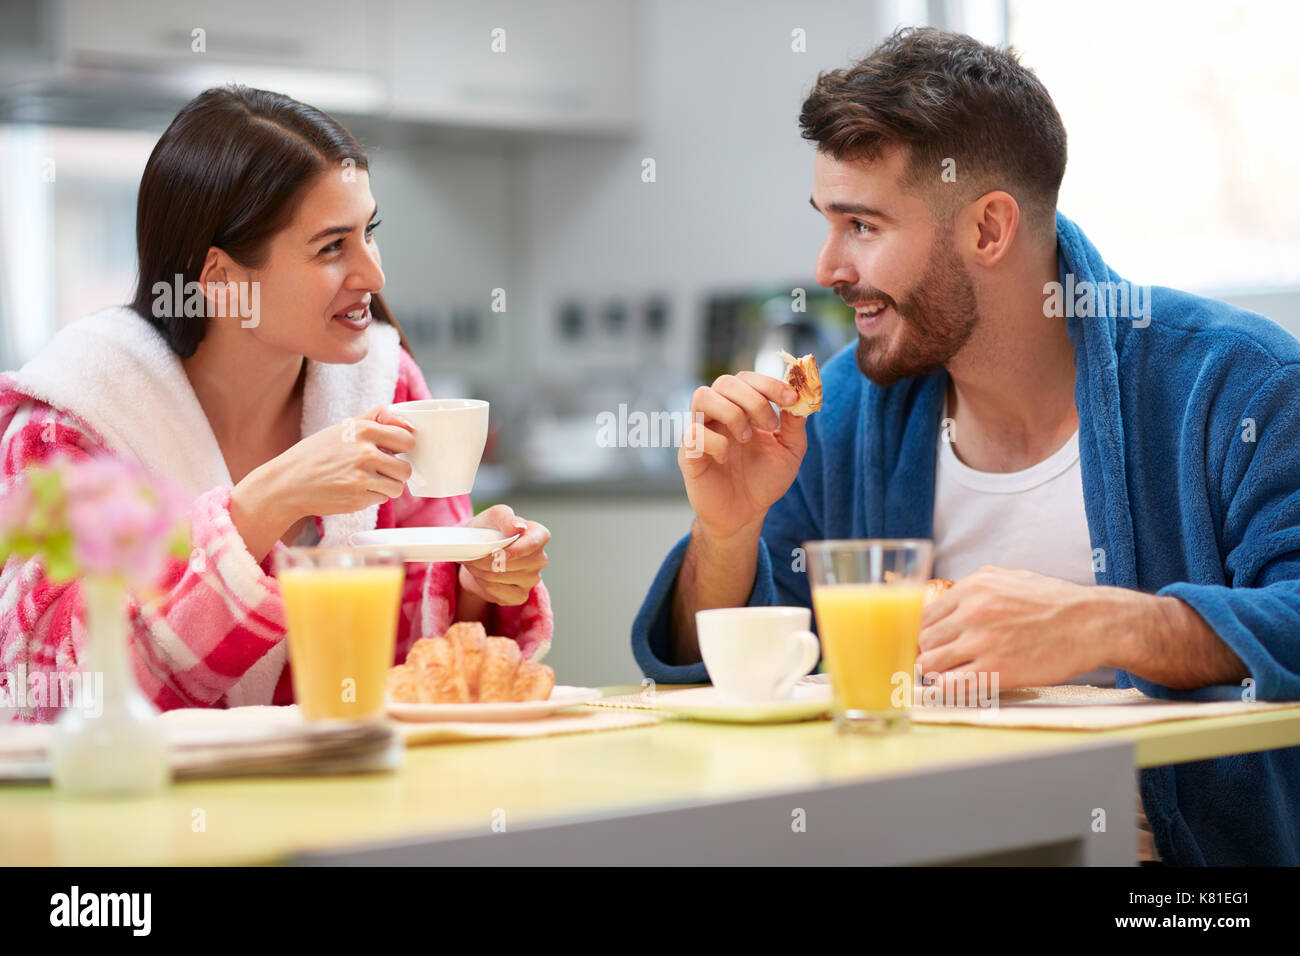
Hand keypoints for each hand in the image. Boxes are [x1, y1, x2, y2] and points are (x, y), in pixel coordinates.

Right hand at [259, 405, 415, 522]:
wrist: (287, 483)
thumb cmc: (315, 454)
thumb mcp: (343, 427)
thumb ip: (376, 418)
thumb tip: (408, 423)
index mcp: (363, 430)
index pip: (407, 440)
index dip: (403, 448)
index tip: (395, 452)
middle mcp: (364, 453)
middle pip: (406, 469)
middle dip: (397, 472)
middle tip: (381, 470)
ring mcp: (361, 478)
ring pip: (398, 487)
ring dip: (387, 487)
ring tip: (368, 481)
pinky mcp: (357, 499)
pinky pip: (381, 499)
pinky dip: (372, 497)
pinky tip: (354, 490)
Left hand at [458, 504, 549, 606]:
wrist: (480, 549)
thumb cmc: (490, 529)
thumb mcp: (495, 516)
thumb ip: (506, 519)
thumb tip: (518, 528)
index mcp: (539, 535)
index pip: (532, 544)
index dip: (513, 551)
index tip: (495, 553)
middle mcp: (540, 559)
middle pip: (511, 564)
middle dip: (485, 559)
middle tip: (472, 554)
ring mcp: (532, 579)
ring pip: (500, 577)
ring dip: (481, 571)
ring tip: (475, 562)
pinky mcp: (521, 595)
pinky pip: (499, 593)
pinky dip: (484, 585)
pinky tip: (482, 576)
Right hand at [679, 371, 807, 539]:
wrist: (745, 514)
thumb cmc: (764, 479)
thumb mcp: (789, 451)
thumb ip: (794, 424)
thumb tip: (801, 397)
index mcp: (742, 408)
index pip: (748, 378)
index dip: (769, 383)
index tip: (790, 399)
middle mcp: (719, 414)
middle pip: (725, 382)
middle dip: (753, 399)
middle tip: (770, 426)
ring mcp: (701, 431)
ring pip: (702, 396)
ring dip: (731, 412)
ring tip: (747, 439)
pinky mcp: (688, 453)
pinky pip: (693, 433)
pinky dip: (716, 442)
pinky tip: (727, 458)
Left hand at [917, 566, 1121, 688]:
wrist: (1091, 624)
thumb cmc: (1054, 602)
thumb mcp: (1010, 577)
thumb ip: (976, 585)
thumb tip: (951, 598)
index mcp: (972, 588)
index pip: (923, 615)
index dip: (923, 632)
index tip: (930, 642)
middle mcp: (972, 613)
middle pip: (924, 640)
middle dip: (927, 652)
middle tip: (938, 661)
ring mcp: (983, 643)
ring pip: (930, 663)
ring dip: (935, 672)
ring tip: (947, 674)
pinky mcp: (997, 671)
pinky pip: (952, 685)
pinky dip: (948, 688)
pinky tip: (958, 686)